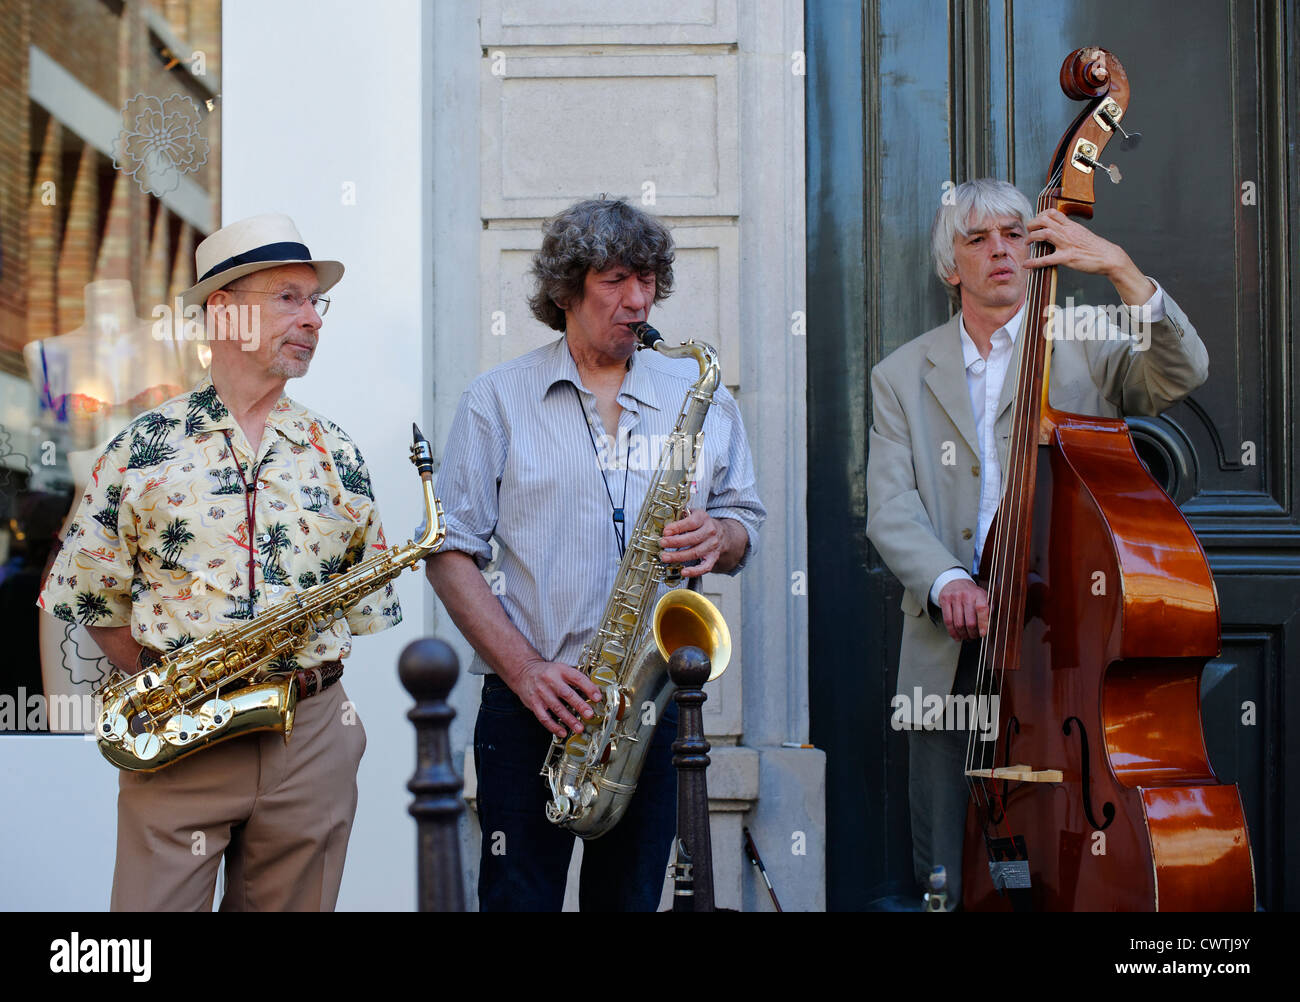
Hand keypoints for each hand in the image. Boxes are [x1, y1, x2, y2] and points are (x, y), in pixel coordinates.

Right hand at [508, 658, 603, 738]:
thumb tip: (594, 692)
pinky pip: (544, 717)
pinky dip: (554, 726)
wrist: (524, 672)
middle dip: (579, 705)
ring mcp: (541, 692)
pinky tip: (562, 732)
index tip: (597, 698)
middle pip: (567, 694)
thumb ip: (575, 679)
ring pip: (556, 708)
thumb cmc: (547, 673)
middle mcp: (550, 680)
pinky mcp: (534, 703)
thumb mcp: (561, 669)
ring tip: (579, 728)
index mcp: (561, 670)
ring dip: (569, 719)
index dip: (589, 688)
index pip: (577, 678)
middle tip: (589, 714)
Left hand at [660, 508, 723, 576]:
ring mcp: (712, 546)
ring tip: (665, 557)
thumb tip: (664, 521)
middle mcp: (710, 532)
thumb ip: (681, 516)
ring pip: (695, 553)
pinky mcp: (713, 558)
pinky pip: (705, 567)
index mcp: (703, 519)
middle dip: (675, 542)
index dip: (678, 527)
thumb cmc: (702, 524)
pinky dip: (694, 571)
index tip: (666, 531)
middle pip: (693, 538)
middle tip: (662, 543)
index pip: (691, 523)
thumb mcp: (693, 514)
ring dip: (679, 556)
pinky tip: (683, 572)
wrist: (722, 534)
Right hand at [938, 579, 988, 641]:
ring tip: (966, 637)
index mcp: (978, 594)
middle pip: (969, 621)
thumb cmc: (971, 593)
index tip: (983, 633)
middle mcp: (966, 595)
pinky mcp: (944, 601)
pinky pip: (948, 621)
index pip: (982, 609)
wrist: (955, 582)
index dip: (983, 623)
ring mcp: (954, 598)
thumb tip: (992, 623)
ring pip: (958, 623)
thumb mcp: (983, 597)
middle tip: (974, 637)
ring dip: (963, 634)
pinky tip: (957, 636)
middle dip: (973, 633)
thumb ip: (989, 608)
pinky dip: (953, 632)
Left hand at [1024, 209, 1154, 304]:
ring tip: (1027, 242)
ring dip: (1031, 237)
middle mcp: (1068, 232)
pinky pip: (1046, 259)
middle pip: (1045, 220)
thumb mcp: (1082, 234)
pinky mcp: (1067, 258)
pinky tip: (1027, 264)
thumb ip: (1070, 231)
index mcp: (1072, 226)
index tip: (1036, 220)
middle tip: (1028, 230)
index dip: (1040, 215)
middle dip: (1033, 223)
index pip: (1053, 213)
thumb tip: (1059, 231)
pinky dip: (1034, 262)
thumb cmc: (1096, 247)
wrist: (1109, 256)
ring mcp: (1067, 244)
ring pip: (1044, 234)